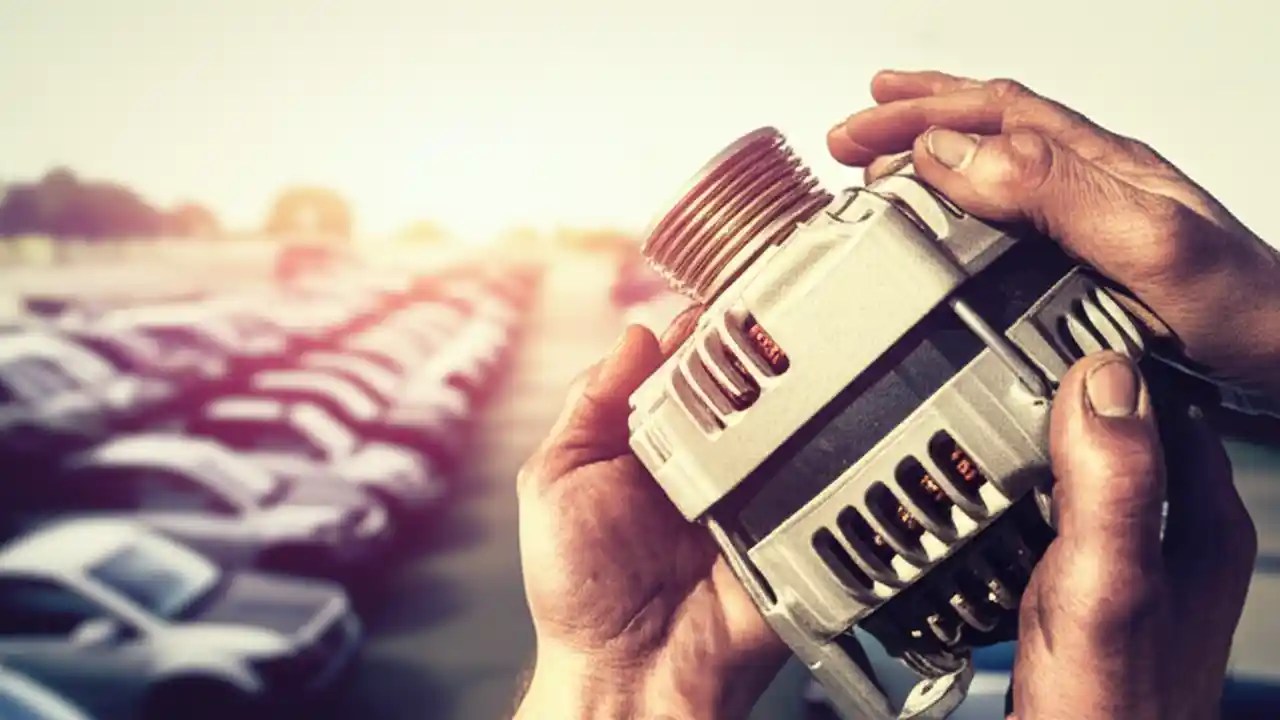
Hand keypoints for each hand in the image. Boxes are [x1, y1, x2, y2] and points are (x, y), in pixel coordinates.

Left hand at [513, 315, 786, 719]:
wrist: (630, 676)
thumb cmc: (580, 592)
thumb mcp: (556, 482)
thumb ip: (590, 404)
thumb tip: (636, 334)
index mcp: (648, 442)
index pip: (682, 367)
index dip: (697, 336)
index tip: (711, 314)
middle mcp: (704, 461)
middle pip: (739, 386)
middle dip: (746, 360)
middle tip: (751, 347)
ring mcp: (751, 493)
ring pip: (783, 423)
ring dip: (783, 402)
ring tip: (777, 387)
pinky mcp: (790, 528)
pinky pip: (815, 480)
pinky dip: (813, 456)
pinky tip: (804, 438)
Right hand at [829, 70, 1279, 395]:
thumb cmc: (1247, 310)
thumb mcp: (1147, 245)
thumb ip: (1052, 194)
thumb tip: (953, 157)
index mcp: (1099, 166)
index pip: (992, 114)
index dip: (918, 111)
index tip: (858, 130)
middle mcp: (1095, 184)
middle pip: (989, 126)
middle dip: (912, 119)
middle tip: (850, 139)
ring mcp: (1097, 222)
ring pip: (999, 165)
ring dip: (936, 153)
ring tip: (885, 163)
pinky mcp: (1098, 266)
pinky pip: (1014, 216)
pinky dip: (967, 205)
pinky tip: (956, 231)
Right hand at [1013, 351, 1256, 718]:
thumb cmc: (1111, 708)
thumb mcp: (1104, 584)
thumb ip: (1110, 483)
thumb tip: (1102, 380)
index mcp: (1197, 518)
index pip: (1158, 397)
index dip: (1102, 355)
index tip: (1041, 328)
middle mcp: (1176, 533)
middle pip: (1123, 426)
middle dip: (1063, 392)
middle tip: (999, 360)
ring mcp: (1138, 560)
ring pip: (1091, 466)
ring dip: (1042, 438)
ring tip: (987, 408)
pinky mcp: (1095, 585)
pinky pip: (1063, 508)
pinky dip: (1027, 487)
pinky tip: (993, 492)